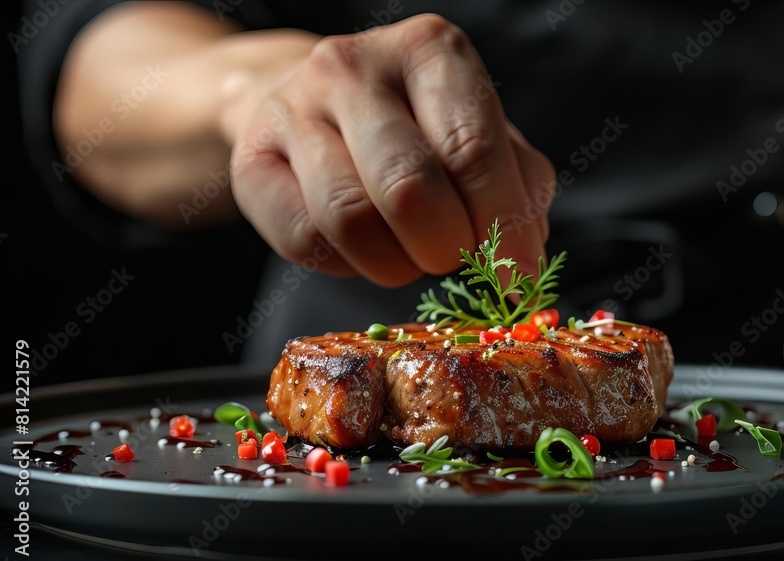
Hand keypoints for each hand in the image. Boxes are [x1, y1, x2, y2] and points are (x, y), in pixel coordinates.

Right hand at [221, 15, 553, 285]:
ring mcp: (294, 108)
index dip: (501, 227)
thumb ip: (516, 187)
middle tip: (453, 258)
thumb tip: (523, 256)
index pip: (473, 150)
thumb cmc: (416, 126)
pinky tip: (364, 247)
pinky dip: (348, 265)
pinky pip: (306, 241)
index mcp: (430, 50)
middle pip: (409, 189)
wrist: (314, 105)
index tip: (517, 277)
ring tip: (410, 254)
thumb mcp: (480, 136)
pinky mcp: (252, 159)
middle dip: (446, 247)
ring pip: (351, 219)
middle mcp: (355, 66)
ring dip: (395, 263)